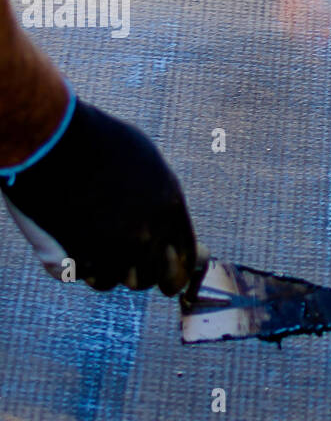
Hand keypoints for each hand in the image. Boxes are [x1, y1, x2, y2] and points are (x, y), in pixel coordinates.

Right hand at [2, 99, 196, 294]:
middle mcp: (150, 231)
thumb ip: (162, 196)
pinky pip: (90, 277)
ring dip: (109, 269)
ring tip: (93, 247)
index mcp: (171, 206)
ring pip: (120, 280)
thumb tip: (178, 227)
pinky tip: (74, 249)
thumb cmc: (96, 139)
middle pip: (155, 278)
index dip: (176, 270)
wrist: (52, 140)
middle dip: (142, 274)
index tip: (165, 276)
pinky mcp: (84, 256)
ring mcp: (117, 247)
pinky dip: (82, 267)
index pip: (188, 257)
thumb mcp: (144, 159)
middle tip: (126, 265)